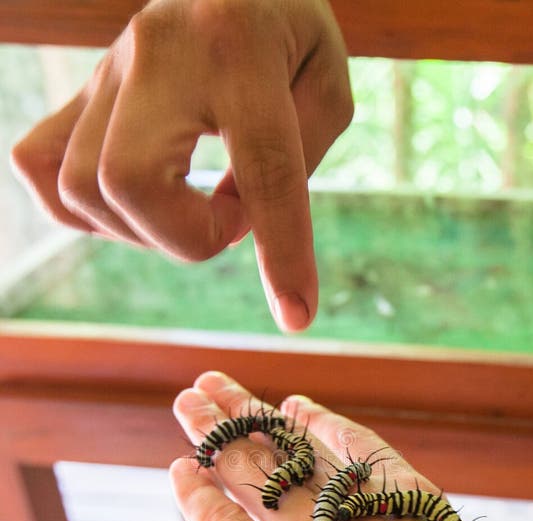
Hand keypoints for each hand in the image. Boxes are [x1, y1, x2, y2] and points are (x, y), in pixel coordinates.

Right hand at [10, 0, 352, 331]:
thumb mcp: (326, 85)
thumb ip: (295, 164)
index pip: (261, 168)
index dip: (280, 252)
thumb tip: (236, 233)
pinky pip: (43, 168)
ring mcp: (107, 67)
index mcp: (239, 46)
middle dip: (185, 236)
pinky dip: (86, 210)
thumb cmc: (288, 29)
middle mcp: (157, 49)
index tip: (296, 314)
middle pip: (127, 181)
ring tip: (190, 207)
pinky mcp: (82, 88)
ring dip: (144, 230)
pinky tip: (138, 205)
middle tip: (229, 220)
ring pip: (81, 187)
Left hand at [171, 371, 532, 520]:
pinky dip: (195, 494)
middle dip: (247, 415)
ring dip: (212, 432)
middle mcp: (348, 505)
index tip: (293, 403)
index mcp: (399, 497)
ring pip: (245, 469)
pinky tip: (179, 469)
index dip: (314, 423)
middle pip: (284, 447)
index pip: (344, 447)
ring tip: (188, 401)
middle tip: (213, 383)